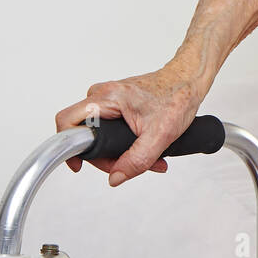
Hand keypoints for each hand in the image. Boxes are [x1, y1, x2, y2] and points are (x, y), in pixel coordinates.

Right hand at [55, 64, 203, 187]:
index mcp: (108, 97)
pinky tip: (145, 151)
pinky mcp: (118, 104)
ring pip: (99, 134)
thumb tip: (115, 177)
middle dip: (106, 156)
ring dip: (119, 152)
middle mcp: (104, 95)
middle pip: (84, 134)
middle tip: (127, 165)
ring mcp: (110, 99)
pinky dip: (124, 143)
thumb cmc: (178, 96)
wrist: (190, 80)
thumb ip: (136, 160)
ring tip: (147, 160)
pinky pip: (110, 128)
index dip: (67, 146)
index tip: (79, 164)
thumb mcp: (159, 135)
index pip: (67, 121)